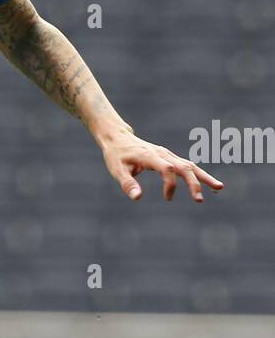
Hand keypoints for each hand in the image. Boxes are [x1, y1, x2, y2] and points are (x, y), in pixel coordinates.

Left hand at [100, 132, 223, 202]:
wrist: (119, 137)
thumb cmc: (116, 155)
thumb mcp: (117, 170)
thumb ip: (127, 183)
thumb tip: (138, 198)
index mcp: (150, 157)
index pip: (167, 169)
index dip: (171, 184)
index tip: (167, 198)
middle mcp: (163, 154)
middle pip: (184, 167)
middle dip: (194, 183)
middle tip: (199, 199)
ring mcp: (168, 155)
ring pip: (190, 165)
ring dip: (204, 177)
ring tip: (219, 188)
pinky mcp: (169, 158)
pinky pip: (187, 166)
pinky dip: (198, 175)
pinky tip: (209, 184)